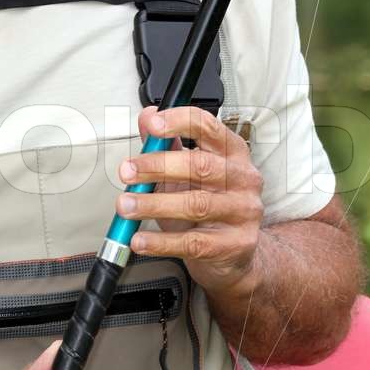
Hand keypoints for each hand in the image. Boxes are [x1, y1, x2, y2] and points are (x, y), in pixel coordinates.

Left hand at [116, 106, 265, 297]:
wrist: (236, 252)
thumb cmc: (209, 206)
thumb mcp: (185, 173)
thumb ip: (167, 144)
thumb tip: (146, 117)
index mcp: (232, 152)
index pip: (208, 127)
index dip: (178, 122)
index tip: (151, 126)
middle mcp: (243, 178)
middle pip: (200, 165)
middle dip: (157, 166)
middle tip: (127, 171)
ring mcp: (243, 211)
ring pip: (196, 205)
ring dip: (153, 204)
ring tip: (126, 205)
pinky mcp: (237, 244)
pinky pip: (193, 243)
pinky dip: (161, 241)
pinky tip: (140, 239)